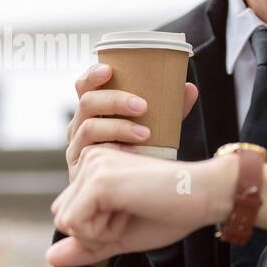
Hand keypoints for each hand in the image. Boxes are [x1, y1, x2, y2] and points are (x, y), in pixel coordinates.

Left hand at [46, 146, 235, 266]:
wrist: (203, 197)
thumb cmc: (168, 213)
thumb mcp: (119, 236)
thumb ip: (85, 246)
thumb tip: (49, 258)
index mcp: (92, 168)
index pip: (67, 216)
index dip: (96, 230)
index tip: (128, 214)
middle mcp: (88, 160)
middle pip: (63, 219)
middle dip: (95, 232)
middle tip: (130, 214)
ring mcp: (92, 167)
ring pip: (67, 223)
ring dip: (100, 232)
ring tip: (131, 209)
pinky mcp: (98, 180)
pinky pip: (76, 224)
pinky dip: (102, 232)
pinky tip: (129, 210)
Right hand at [64, 63, 199, 182]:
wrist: (131, 196)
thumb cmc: (142, 155)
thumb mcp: (155, 130)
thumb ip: (169, 110)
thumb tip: (189, 88)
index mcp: (93, 111)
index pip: (84, 86)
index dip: (92, 75)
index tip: (109, 70)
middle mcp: (80, 126)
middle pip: (87, 103)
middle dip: (115, 100)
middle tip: (143, 106)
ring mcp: (77, 149)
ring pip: (89, 128)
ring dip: (118, 127)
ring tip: (145, 134)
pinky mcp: (79, 172)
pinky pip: (90, 157)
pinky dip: (113, 152)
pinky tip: (131, 155)